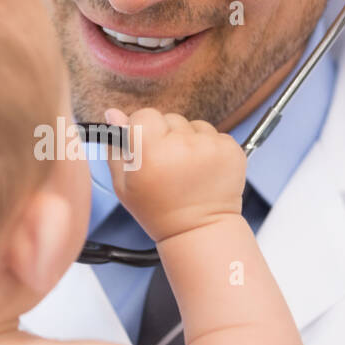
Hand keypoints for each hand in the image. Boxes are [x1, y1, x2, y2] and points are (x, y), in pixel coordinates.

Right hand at [104, 106, 246, 243]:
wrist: (199, 231)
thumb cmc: (157, 211)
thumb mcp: (124, 185)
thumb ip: (116, 147)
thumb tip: (113, 113)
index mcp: (152, 152)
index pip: (144, 115)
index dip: (142, 130)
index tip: (146, 148)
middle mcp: (183, 145)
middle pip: (169, 118)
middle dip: (166, 136)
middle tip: (168, 165)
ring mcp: (211, 146)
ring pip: (193, 125)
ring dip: (189, 140)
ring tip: (187, 169)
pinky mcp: (231, 149)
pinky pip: (214, 134)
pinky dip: (209, 148)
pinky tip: (203, 170)